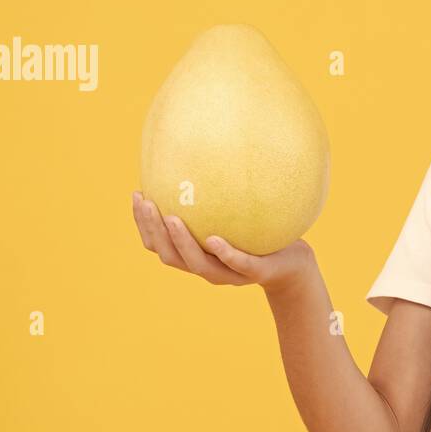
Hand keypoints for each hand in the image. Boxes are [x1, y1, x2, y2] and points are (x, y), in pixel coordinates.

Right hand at [131, 191, 314, 293]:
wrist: (293, 263)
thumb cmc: (259, 235)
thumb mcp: (233, 215)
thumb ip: (213, 200)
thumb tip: (196, 157)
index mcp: (195, 256)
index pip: (159, 244)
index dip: (143, 223)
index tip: (137, 195)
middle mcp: (207, 269)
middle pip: (170, 255)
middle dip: (154, 230)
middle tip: (147, 203)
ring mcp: (230, 274)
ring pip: (198, 264)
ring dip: (181, 242)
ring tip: (172, 218)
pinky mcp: (256, 274)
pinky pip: (238, 264)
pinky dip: (224, 253)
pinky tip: (214, 238)